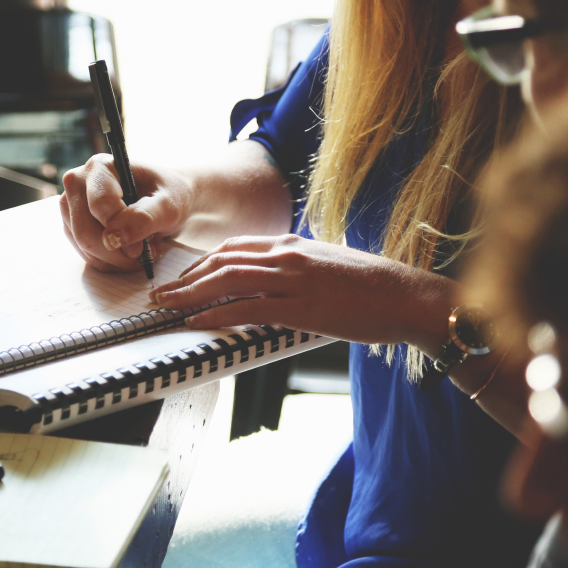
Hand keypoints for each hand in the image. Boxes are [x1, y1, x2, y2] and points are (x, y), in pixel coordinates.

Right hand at [59, 154, 193, 271]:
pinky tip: (128, 252)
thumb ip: (144, 218)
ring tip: (140, 250)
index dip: (122, 231)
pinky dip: (110, 262)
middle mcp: (78, 182)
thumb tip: (114, 238)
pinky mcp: (72, 225)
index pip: (100, 206)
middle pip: (85, 232)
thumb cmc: (169, 195)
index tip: (143, 246)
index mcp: (100, 167)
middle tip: (144, 253)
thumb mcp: (169, 205)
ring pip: (84, 247)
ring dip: (115, 259)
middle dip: (117, 251)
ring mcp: (71, 206)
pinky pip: (86, 255)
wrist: (165, 198)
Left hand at [148, 235, 453, 351]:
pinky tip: (197, 323)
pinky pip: (247, 308)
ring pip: (227, 281)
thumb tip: (273, 284)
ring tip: (167, 307)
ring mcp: (292, 279)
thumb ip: (296, 270)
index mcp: (292, 244)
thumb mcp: (327, 266)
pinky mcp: (301, 306)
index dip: (202, 263)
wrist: (407, 296)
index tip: (183, 278)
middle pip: (221, 261)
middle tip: (161, 294)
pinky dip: (216, 315)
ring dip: (190, 295)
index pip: (234, 248)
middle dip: (185, 278)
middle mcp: (287, 255)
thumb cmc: (373, 287)